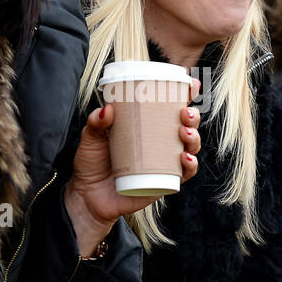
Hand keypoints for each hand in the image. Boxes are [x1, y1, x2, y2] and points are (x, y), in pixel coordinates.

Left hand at [63, 85, 202, 256]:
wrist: (87, 197)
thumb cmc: (91, 164)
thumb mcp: (90, 139)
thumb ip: (96, 123)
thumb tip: (107, 109)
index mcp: (146, 126)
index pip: (170, 107)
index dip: (186, 95)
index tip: (192, 84)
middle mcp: (159, 143)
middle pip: (186, 125)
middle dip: (192, 116)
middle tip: (184, 112)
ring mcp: (164, 163)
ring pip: (190, 147)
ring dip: (194, 137)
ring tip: (184, 132)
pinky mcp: (164, 183)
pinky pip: (184, 174)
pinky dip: (190, 165)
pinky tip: (185, 158)